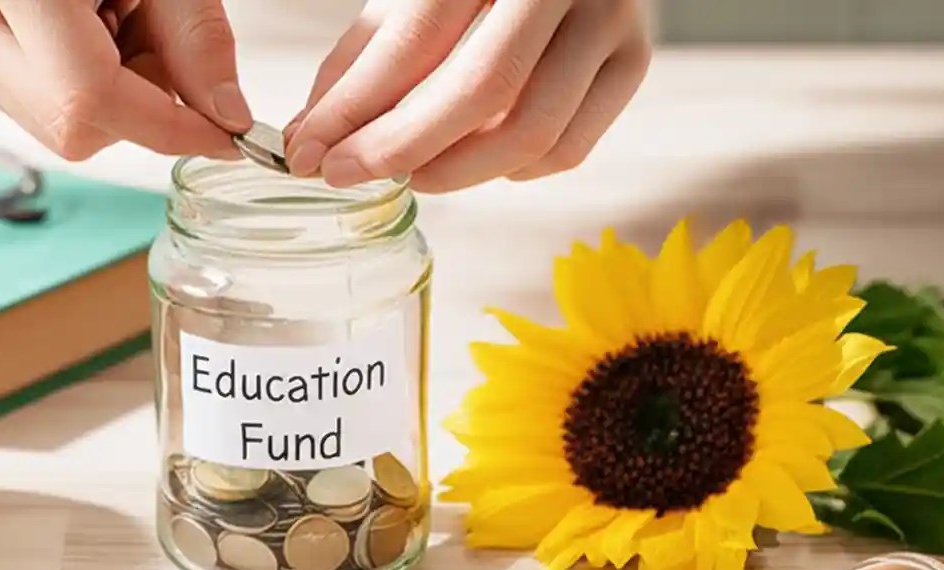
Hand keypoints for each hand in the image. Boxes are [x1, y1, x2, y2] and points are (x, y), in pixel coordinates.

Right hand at [0, 0, 251, 160]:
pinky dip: (85, 82)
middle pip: (73, 126)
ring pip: (59, 125)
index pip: (90, 97)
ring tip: (117, 15)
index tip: (225, 133)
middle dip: (140, 104)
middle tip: (155, 33)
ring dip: (115, 94)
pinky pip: (41, 104)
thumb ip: (197, 39)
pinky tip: (89, 25)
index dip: (169, 127)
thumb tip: (226, 116)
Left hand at [283, 0, 651, 192]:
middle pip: (481, 90)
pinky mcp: (634, 61)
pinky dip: (512, 169)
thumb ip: (362, 61)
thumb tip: (309, 140)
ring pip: (532, 132)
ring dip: (455, 171)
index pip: (415, 41)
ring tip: (409, 171)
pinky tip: (475, 156)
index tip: (309, 155)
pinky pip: (568, 148)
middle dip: (400, 148)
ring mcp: (611, 18)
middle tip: (347, 176)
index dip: (355, 109)